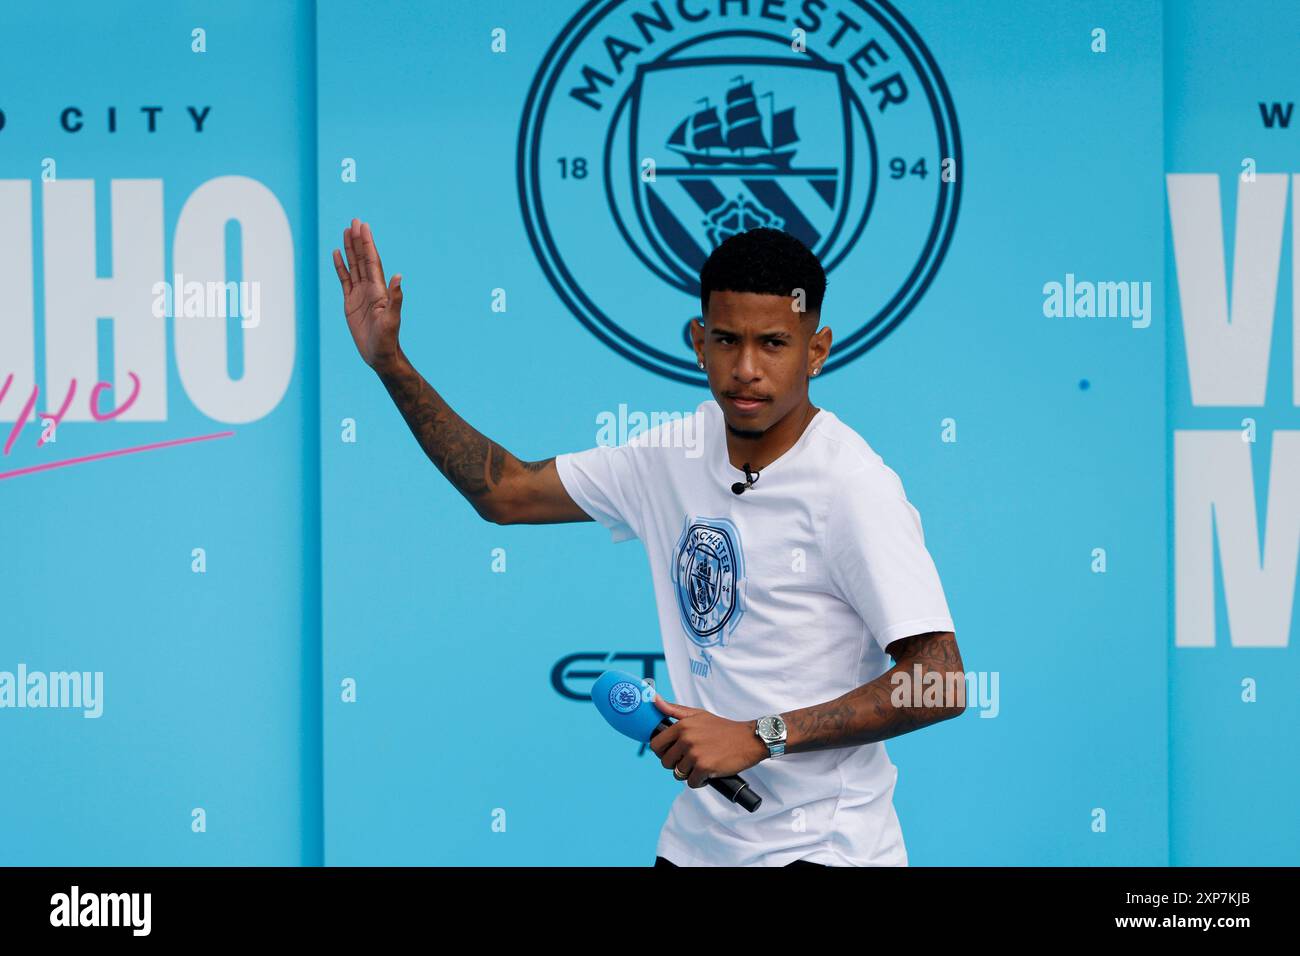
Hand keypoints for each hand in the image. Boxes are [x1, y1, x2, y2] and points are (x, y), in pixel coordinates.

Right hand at [332, 218, 403, 372]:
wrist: (380, 355)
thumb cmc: (388, 340)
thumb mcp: (392, 320)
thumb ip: (395, 298)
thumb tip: (399, 276)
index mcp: (379, 290)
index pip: (372, 261)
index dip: (368, 243)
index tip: (363, 226)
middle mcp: (370, 288)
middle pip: (362, 259)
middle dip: (359, 240)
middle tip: (354, 221)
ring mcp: (359, 294)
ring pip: (353, 266)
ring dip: (350, 249)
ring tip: (346, 231)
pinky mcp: (350, 302)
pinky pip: (344, 280)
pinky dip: (341, 266)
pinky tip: (337, 253)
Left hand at [650, 693, 767, 788]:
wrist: (748, 739)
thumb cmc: (722, 728)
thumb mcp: (698, 715)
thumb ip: (673, 710)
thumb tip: (653, 700)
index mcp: (682, 725)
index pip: (656, 745)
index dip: (662, 752)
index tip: (673, 753)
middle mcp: (686, 738)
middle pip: (665, 762)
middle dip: (676, 764)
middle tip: (691, 760)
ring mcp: (694, 753)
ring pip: (678, 773)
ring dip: (689, 773)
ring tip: (701, 764)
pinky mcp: (704, 767)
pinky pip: (692, 782)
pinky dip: (699, 781)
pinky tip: (708, 773)